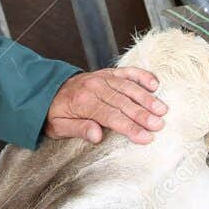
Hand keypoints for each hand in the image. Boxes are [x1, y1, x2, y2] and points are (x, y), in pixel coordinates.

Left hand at [45, 68, 167, 144]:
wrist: (46, 90)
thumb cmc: (55, 113)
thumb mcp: (59, 127)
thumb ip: (79, 129)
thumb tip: (97, 136)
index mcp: (83, 103)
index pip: (111, 117)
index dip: (130, 127)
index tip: (145, 137)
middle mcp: (95, 87)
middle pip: (123, 102)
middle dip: (143, 114)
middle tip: (159, 125)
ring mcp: (102, 78)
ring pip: (128, 87)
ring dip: (147, 98)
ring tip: (162, 109)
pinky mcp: (108, 72)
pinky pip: (127, 72)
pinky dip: (142, 76)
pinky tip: (155, 84)